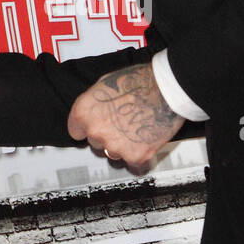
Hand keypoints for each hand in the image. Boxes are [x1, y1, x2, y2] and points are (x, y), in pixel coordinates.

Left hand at [67, 63, 183, 169]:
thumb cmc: (140, 80)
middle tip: (124, 123)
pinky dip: (140, 154)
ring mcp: (115, 146)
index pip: (76, 131)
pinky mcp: (136, 156)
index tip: (98, 126)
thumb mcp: (106, 83)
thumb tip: (93, 112)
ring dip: (123, 146)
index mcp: (84, 112)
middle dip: (108, 136)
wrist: (167, 88)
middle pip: (96, 143)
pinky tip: (147, 139)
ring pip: (114, 153)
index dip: (88, 128)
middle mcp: (96, 131)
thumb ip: (94, 102)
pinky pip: (134, 162)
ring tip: (137, 128)